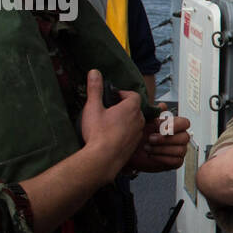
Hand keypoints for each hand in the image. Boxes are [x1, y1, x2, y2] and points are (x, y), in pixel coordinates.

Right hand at [80, 69, 144, 183]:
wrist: (103, 159)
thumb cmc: (98, 133)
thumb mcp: (93, 107)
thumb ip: (95, 89)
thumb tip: (94, 72)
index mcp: (130, 108)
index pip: (133, 95)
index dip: (124, 94)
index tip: (113, 96)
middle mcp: (138, 120)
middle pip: (135, 109)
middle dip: (124, 107)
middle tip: (110, 109)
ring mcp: (138, 134)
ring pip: (135, 123)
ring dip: (126, 121)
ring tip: (111, 123)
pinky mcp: (135, 146)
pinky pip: (133, 135)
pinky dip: (126, 133)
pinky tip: (113, 136)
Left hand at [126, 102, 191, 172]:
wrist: (132, 151)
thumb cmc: (139, 136)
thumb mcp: (145, 121)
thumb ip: (155, 113)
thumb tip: (162, 106)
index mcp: (174, 126)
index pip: (185, 123)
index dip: (174, 125)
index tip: (160, 127)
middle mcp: (179, 137)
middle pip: (184, 137)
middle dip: (165, 139)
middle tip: (151, 138)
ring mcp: (179, 150)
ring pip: (180, 150)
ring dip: (161, 149)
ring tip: (149, 148)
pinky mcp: (175, 162)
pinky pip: (176, 161)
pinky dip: (162, 158)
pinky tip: (152, 155)